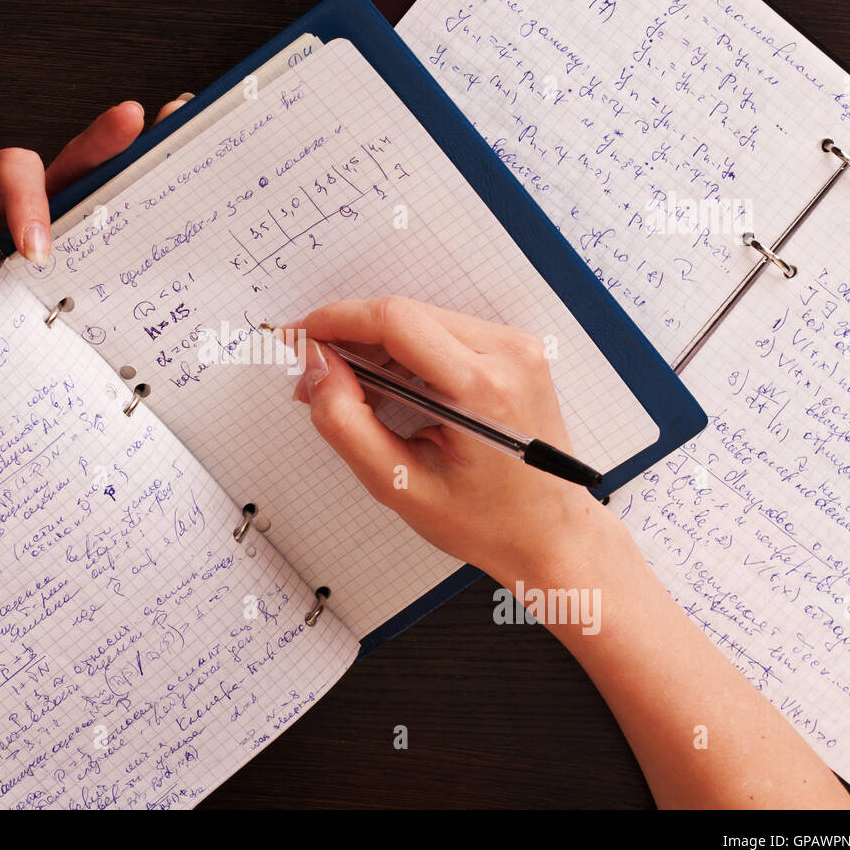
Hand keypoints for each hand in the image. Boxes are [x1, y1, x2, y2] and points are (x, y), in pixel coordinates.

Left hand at [0, 95, 192, 324]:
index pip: (18, 172)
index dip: (29, 201)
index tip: (33, 249)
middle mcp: (31, 211)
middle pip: (75, 164)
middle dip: (105, 141)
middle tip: (131, 120)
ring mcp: (61, 244)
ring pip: (100, 197)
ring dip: (135, 166)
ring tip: (168, 139)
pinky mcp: (78, 281)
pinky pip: (109, 251)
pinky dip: (139, 226)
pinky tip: (166, 206)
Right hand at [281, 296, 621, 587]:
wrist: (551, 534)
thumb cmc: (485, 522)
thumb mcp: (398, 486)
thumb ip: (346, 423)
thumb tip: (316, 366)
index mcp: (483, 388)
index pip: (395, 320)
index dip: (335, 321)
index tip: (298, 339)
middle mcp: (508, 353)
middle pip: (405, 314)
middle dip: (348, 337)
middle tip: (313, 379)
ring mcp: (517, 347)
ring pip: (421, 320)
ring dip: (375, 345)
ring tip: (348, 392)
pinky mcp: (515, 350)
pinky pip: (443, 332)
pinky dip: (405, 352)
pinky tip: (387, 387)